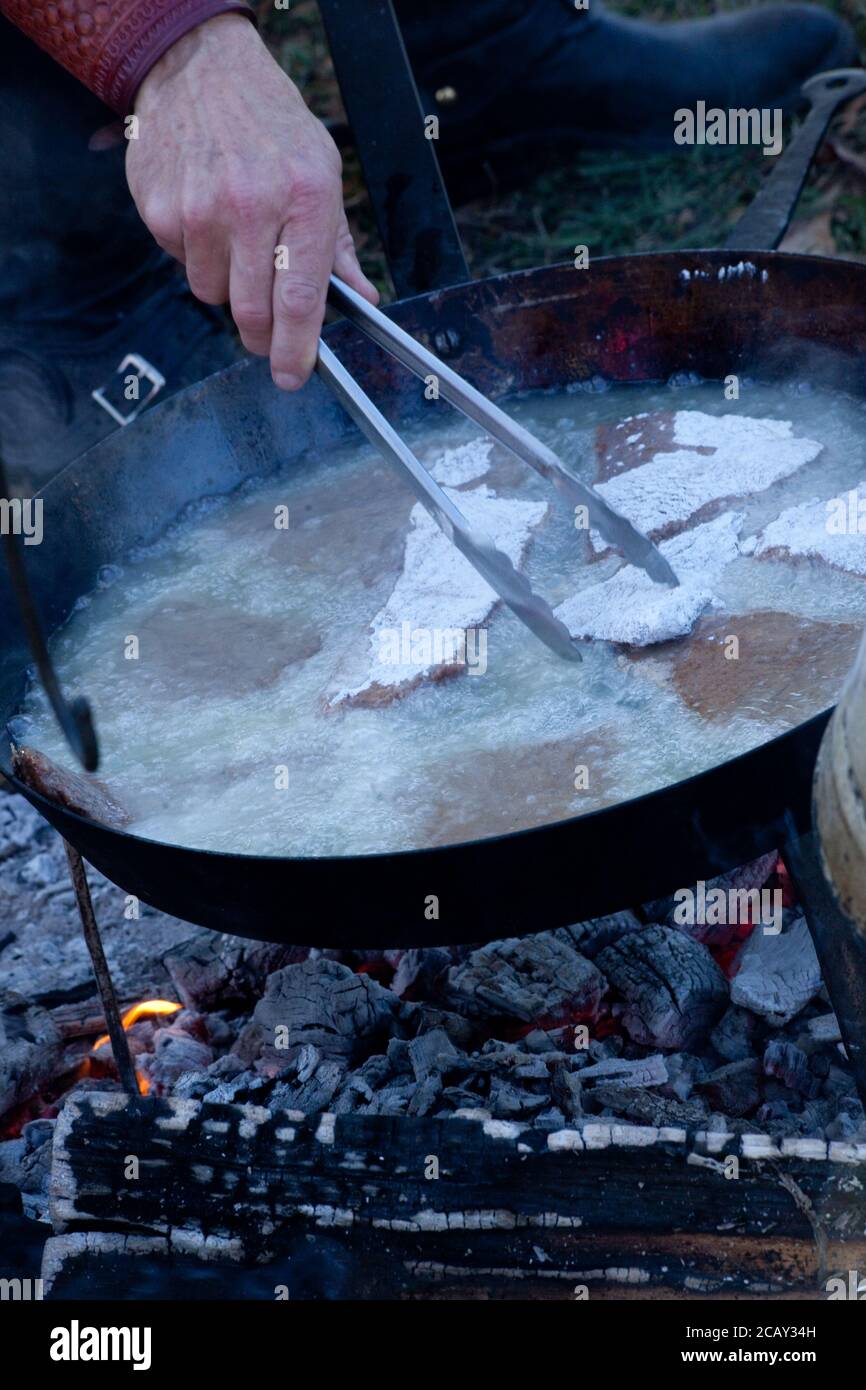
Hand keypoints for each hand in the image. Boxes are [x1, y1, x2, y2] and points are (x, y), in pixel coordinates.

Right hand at [126, 13, 377, 389]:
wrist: (201, 69)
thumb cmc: (271, 126)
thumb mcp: (322, 174)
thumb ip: (338, 246)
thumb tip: (361, 299)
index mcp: (305, 198)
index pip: (301, 299)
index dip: (297, 349)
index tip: (294, 376)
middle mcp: (252, 205)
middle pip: (252, 312)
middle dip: (260, 335)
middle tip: (264, 334)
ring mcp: (200, 209)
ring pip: (213, 293)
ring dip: (227, 284)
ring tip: (235, 239)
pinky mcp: (161, 210)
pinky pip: (181, 264)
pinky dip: (196, 254)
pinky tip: (205, 215)